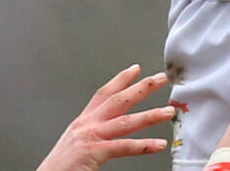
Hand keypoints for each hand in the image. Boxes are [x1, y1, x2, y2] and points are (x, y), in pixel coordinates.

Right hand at [35, 66, 177, 170]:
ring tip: (167, 111)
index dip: (120, 80)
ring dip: (150, 115)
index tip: (135, 69)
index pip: (103, 94)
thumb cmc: (62, 167)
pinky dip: (143, 145)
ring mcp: (90, 137)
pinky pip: (123, 146)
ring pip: (125, 121)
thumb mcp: (77, 144)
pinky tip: (158, 144)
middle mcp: (86, 125)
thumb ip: (93, 136)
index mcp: (82, 122)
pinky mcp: (93, 152)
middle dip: (141, 87)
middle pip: (118, 100)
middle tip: (160, 78)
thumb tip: (110, 136)